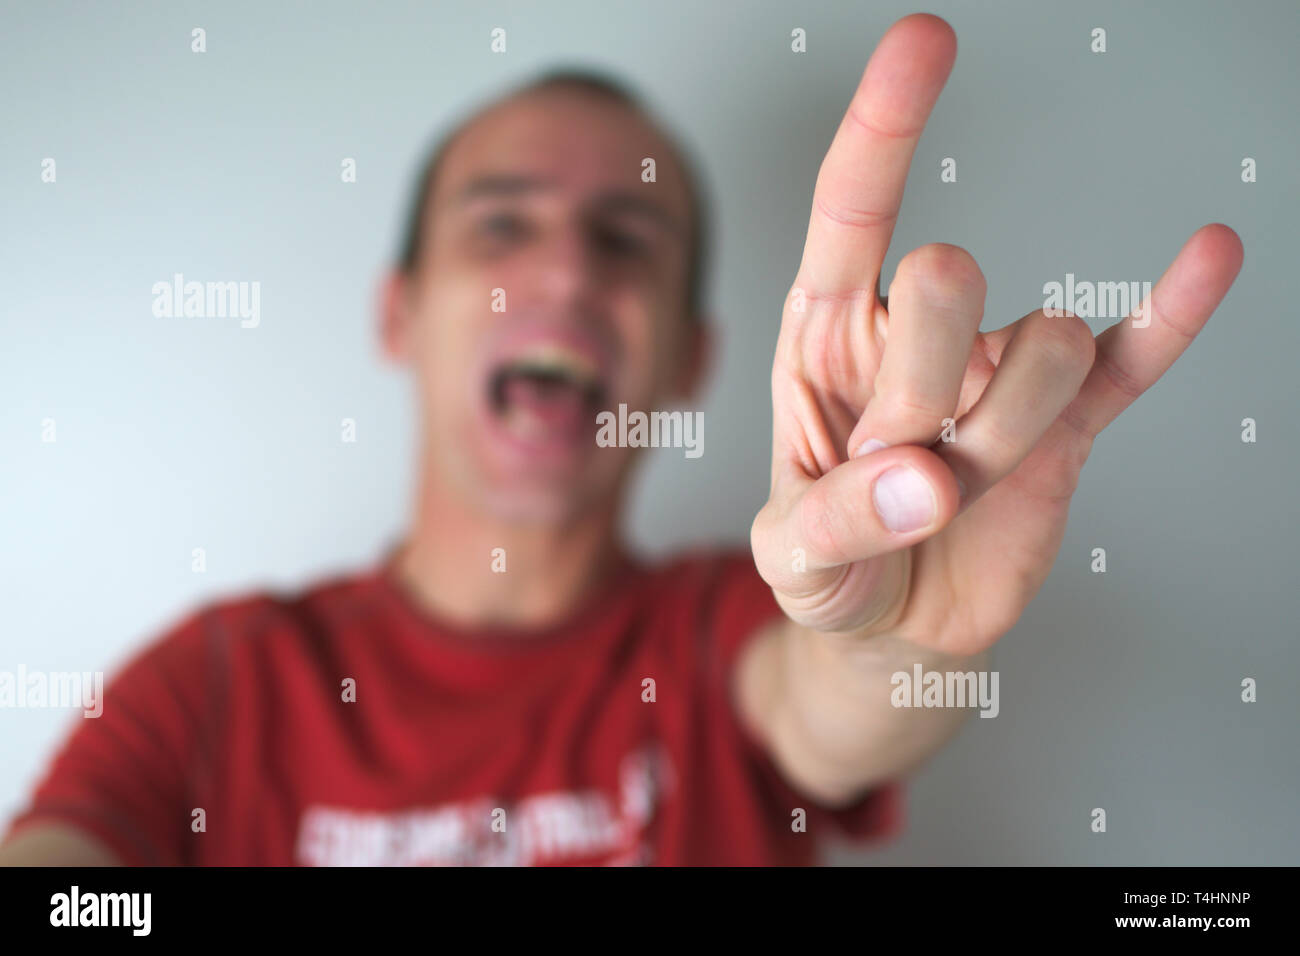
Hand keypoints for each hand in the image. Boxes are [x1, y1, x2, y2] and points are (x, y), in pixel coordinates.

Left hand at [750, 14, 1242, 652]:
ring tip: (955, 489)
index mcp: (826, 339)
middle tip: (908, 444)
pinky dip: (1168, 319)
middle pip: (943, 287)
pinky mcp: (1064, 430)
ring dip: (1003, 433)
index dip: (885, 127)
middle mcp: (916, 336)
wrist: (897, 619)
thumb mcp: (796, 556)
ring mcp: (994, 376)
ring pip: (1038, 352)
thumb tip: (924, 481)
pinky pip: (1126, 366)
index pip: (852, 210)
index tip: (928, 39)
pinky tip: (1207, 258)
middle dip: (928, 368)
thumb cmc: (829, 562)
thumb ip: (839, 519)